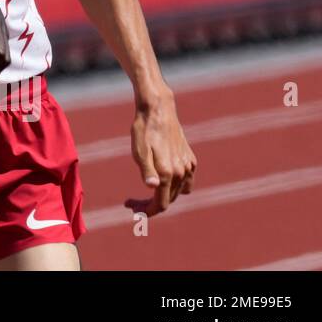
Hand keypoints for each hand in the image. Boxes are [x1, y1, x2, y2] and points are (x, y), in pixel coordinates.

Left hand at [124, 90, 196, 216]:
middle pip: (168, 200)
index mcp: (168, 173)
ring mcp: (188, 166)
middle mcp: (181, 172)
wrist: (158, 110)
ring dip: (164, 195)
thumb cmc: (144, 130)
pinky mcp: (191, 159)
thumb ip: (147, 171)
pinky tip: (163, 179)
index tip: (131, 209)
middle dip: (150, 204)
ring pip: (179, 192)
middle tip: (131, 201)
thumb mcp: (139, 151)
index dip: (146, 211)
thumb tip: (152, 187)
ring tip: (146, 191)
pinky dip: (176, 185)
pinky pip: (187, 180)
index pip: (160, 204)